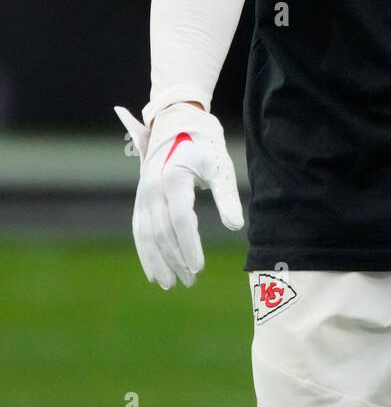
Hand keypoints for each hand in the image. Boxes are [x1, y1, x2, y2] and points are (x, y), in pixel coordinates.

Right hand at [114, 101, 243, 288]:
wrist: (178, 122)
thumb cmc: (204, 144)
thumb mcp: (220, 166)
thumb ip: (227, 196)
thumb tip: (236, 227)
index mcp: (173, 178)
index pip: (180, 220)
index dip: (190, 245)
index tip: (199, 266)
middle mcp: (153, 188)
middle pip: (163, 232)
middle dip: (175, 259)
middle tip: (190, 281)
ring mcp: (143, 193)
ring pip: (147, 234)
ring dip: (158, 261)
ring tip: (170, 283)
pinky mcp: (141, 198)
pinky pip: (139, 229)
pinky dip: (145, 251)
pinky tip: (153, 271)